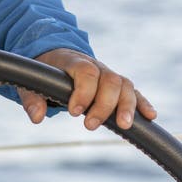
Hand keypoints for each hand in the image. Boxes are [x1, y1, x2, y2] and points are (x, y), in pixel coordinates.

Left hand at [19, 48, 156, 129]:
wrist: (56, 55)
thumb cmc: (42, 71)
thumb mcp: (30, 82)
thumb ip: (32, 99)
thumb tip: (37, 117)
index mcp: (73, 60)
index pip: (85, 72)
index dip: (83, 91)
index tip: (74, 112)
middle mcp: (95, 65)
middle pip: (110, 80)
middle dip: (104, 104)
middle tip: (89, 125)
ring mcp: (108, 74)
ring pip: (125, 85)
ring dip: (127, 106)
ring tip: (123, 126)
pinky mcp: (116, 85)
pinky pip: (134, 92)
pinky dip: (143, 103)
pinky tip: (150, 117)